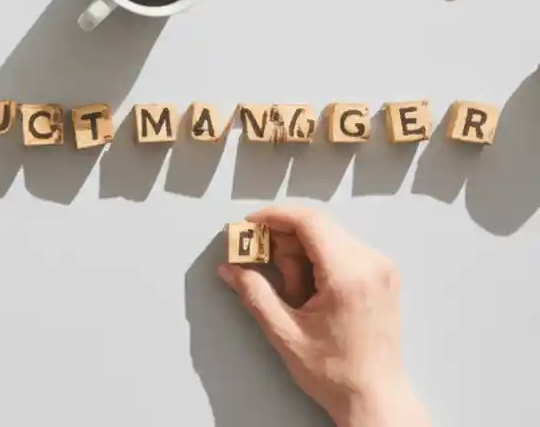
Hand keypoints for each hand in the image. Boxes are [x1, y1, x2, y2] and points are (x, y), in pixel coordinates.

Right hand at [218, 206, 429, 426]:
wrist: (375, 396)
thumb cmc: (332, 371)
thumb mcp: (284, 333)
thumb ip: (254, 294)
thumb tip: (228, 267)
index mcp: (349, 275)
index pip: (310, 222)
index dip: (274, 216)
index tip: (247, 225)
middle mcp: (371, 263)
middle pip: (317, 227)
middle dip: (283, 241)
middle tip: (262, 267)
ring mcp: (381, 267)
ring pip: (328, 237)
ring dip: (300, 254)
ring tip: (292, 291)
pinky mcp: (383, 275)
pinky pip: (342, 250)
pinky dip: (317, 261)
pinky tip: (309, 290)